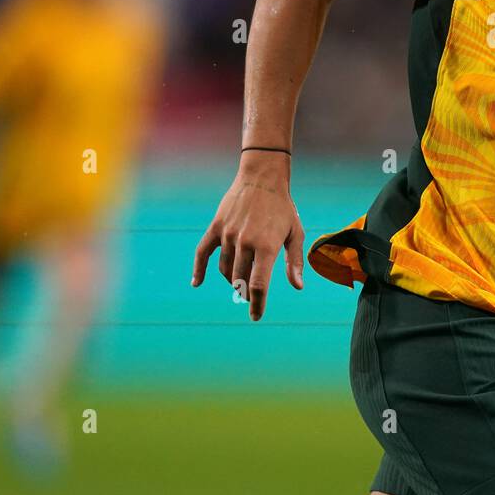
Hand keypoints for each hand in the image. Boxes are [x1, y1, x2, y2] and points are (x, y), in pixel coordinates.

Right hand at [191, 154, 304, 320]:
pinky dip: (199, 269)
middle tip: (248, 296)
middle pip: (240, 279)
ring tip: (238, 282)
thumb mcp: (296, 233)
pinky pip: (203, 252)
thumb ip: (294, 261)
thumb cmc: (283, 208)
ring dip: (232, 280)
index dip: (257, 304)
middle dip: (245, 292)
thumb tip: (298, 287)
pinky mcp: (216, 227)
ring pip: (225, 268)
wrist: (262, 178)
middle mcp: (245, 242)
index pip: (259, 284)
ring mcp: (228, 234)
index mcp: (267, 246)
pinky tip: (197, 283)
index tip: (256, 316)